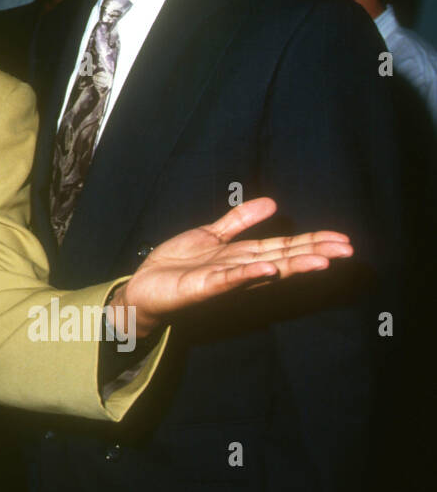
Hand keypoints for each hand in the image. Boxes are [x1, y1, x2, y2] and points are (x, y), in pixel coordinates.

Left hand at [110, 197, 351, 335]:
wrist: (143, 286)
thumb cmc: (177, 265)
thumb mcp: (211, 235)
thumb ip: (239, 221)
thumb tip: (273, 203)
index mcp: (242, 256)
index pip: (284, 247)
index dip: (312, 242)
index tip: (343, 239)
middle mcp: (239, 269)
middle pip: (282, 258)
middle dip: (314, 253)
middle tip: (347, 251)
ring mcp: (223, 280)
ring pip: (263, 270)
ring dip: (292, 265)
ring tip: (322, 261)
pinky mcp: (203, 288)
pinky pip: (229, 280)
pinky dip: (248, 274)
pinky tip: (269, 269)